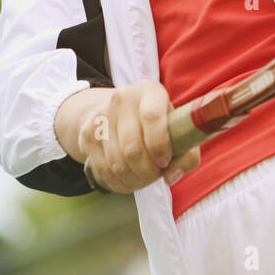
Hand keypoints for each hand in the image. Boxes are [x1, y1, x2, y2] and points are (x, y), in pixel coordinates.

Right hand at [55, 82, 200, 192]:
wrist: (119, 113)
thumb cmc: (158, 126)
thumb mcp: (178, 132)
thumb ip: (187, 155)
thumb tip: (172, 177)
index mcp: (150, 91)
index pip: (152, 117)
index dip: (159, 145)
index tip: (164, 162)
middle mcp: (123, 98)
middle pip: (132, 148)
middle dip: (148, 171)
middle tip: (156, 175)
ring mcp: (101, 115)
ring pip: (116, 163)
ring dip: (134, 180)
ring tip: (144, 178)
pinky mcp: (87, 133)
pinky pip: (103, 170)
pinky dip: (119, 183)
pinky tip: (129, 179)